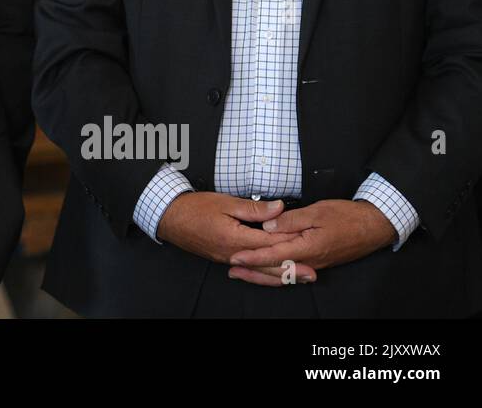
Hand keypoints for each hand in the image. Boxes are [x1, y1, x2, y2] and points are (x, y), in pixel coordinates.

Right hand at [157, 192, 317, 283]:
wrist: (169, 217)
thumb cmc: (194, 208)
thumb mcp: (225, 202)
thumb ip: (254, 209)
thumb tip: (278, 208)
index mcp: (235, 238)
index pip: (269, 241)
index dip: (289, 240)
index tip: (307, 241)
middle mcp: (233, 254)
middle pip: (267, 264)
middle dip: (291, 268)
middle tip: (311, 273)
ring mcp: (227, 259)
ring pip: (258, 271)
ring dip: (280, 276)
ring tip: (299, 279)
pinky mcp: (223, 259)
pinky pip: (249, 271)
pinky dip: (263, 276)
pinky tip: (272, 277)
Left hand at [227, 199, 396, 285]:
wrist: (374, 227)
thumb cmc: (347, 217)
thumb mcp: (317, 212)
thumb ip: (291, 220)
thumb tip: (268, 226)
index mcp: (307, 247)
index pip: (273, 255)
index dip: (252, 257)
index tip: (235, 258)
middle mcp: (310, 260)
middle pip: (276, 269)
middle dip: (252, 271)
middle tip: (232, 270)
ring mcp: (315, 262)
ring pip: (284, 272)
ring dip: (263, 273)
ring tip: (244, 272)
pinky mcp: (318, 260)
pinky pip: (293, 269)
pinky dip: (278, 271)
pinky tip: (269, 268)